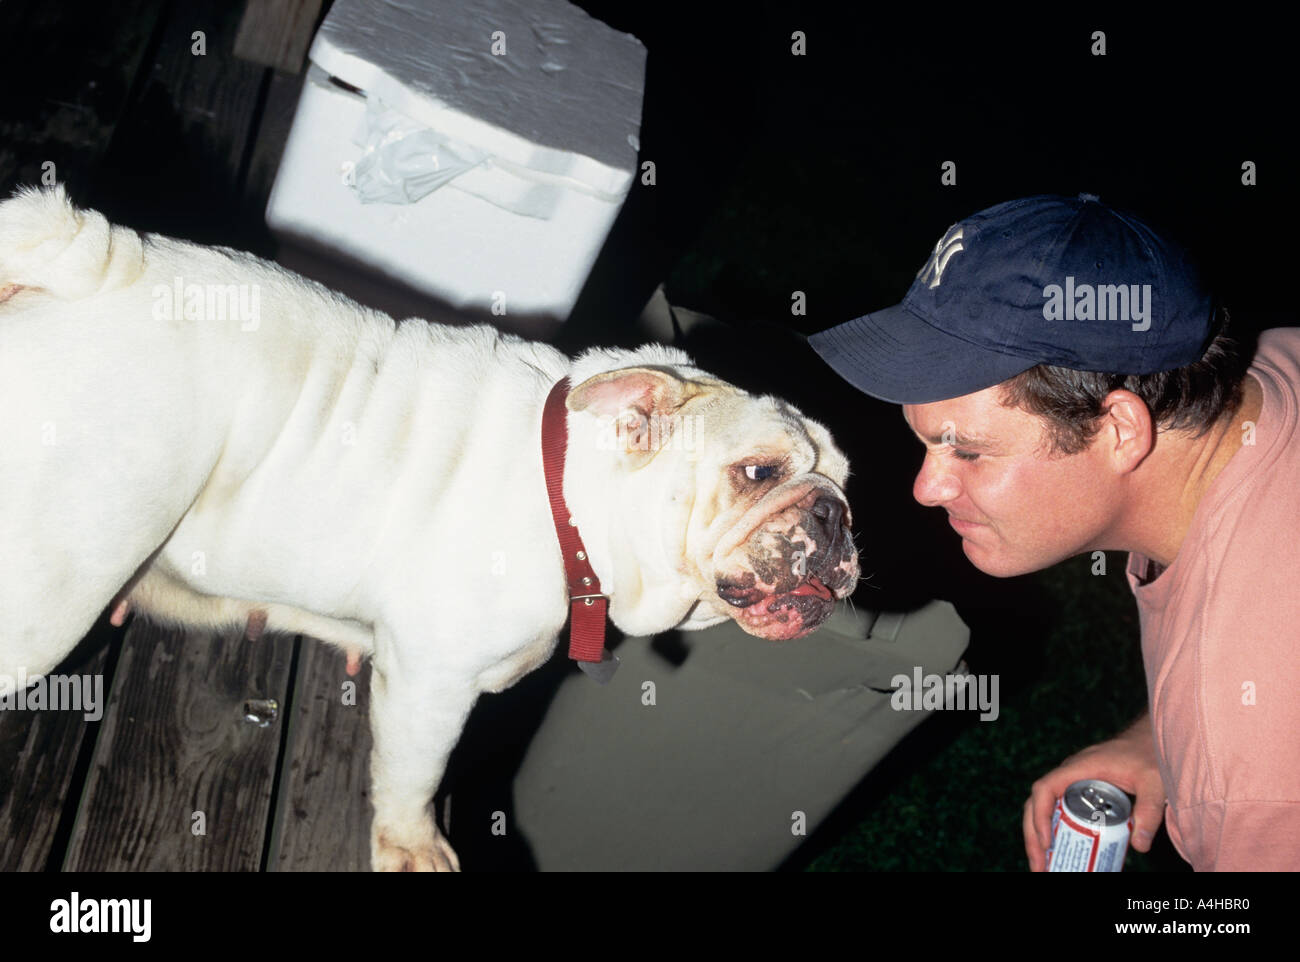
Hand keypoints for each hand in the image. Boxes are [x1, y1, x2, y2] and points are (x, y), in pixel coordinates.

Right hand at [1022, 713, 1165, 870]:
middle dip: (1033, 836)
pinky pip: (1058, 811)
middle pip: (1037, 804)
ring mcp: (1071, 783)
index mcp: (1078, 768)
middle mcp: (1068, 774)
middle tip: (1039, 867)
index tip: (1047, 843)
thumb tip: (1140, 847)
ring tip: (1044, 865)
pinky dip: (1053, 832)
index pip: (1045, 789)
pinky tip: (1061, 851)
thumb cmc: (1148, 755)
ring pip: (1044, 808)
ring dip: (1039, 836)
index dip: (1040, 816)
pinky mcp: (1079, 791)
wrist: (1148, 739)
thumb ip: (1149, 812)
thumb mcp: (1153, 783)